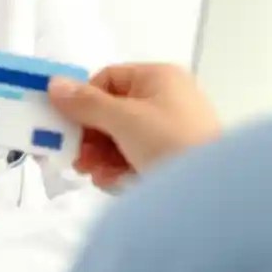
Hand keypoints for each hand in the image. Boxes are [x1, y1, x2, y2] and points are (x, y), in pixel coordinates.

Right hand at [48, 64, 220, 188]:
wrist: (217, 193)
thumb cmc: (170, 143)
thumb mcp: (123, 119)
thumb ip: (86, 103)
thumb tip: (54, 84)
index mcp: (159, 77)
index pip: (107, 79)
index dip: (83, 101)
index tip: (64, 126)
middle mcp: (167, 99)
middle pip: (113, 111)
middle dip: (90, 135)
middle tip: (74, 157)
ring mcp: (172, 130)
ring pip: (123, 137)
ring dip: (102, 155)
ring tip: (92, 173)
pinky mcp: (174, 159)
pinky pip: (137, 156)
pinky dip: (120, 167)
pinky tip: (110, 182)